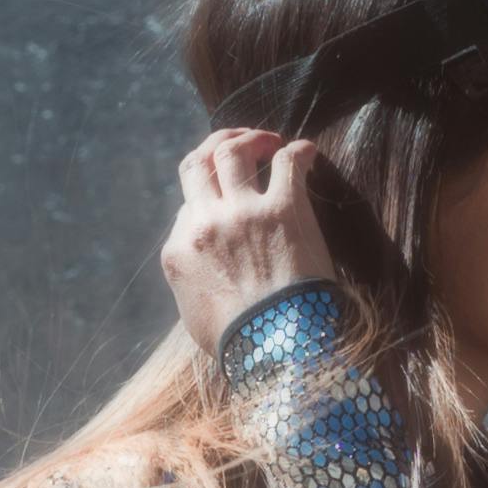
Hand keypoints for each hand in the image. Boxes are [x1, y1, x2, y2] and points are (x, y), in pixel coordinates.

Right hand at [159, 127, 339, 356]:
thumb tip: (203, 267)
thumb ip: (192, 281)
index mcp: (179, 251)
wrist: (278, 350)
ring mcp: (242, 212)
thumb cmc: (241, 344)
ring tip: (271, 141)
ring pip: (233, 149)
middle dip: (216, 146)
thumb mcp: (195, 315)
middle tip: (239, 143)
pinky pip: (288, 160)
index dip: (209, 200)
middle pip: (198, 164)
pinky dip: (298, 150)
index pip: (188, 206)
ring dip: (252, 137)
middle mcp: (205, 223)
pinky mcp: (283, 208)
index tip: (229, 204)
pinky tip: (307, 151)